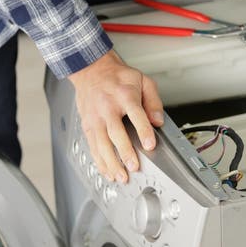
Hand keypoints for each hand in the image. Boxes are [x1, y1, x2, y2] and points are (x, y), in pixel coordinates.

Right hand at [68, 49, 163, 183]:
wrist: (91, 70)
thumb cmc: (117, 77)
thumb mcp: (141, 80)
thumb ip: (153, 100)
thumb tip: (158, 121)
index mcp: (124, 94)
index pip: (135, 114)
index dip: (143, 130)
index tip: (150, 144)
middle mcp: (108, 107)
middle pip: (116, 132)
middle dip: (125, 151)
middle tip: (134, 166)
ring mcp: (95, 117)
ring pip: (101, 144)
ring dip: (111, 162)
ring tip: (122, 176)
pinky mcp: (87, 125)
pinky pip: (93, 147)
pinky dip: (100, 162)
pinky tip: (108, 171)